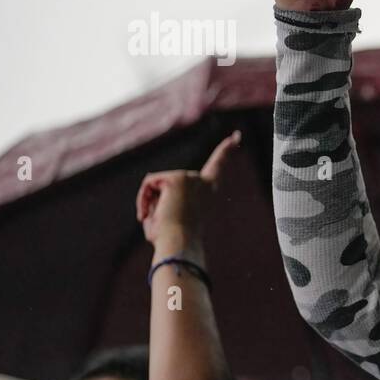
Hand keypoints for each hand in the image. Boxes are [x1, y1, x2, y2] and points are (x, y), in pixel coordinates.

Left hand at [136, 132, 240, 247]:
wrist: (179, 243)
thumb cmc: (174, 239)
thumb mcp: (170, 219)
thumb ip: (163, 205)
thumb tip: (149, 209)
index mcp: (209, 192)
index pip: (218, 166)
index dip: (226, 150)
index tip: (236, 136)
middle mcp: (203, 182)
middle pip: (168, 181)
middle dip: (152, 200)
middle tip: (155, 221)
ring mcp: (190, 178)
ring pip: (156, 185)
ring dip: (149, 203)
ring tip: (156, 220)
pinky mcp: (176, 178)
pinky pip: (149, 184)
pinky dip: (143, 200)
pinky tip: (147, 215)